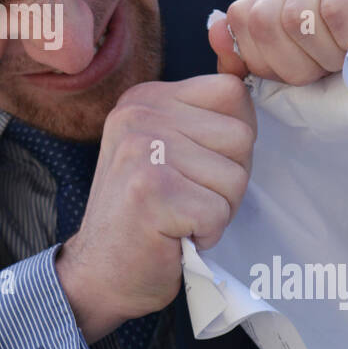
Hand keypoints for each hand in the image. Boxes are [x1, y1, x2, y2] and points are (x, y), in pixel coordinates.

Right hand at [55, 75, 256, 343]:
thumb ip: (203, 117)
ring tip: (179, 217)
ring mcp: (142, 151)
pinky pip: (218, 212)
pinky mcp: (150, 192)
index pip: (231, 92)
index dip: (233, 139)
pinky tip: (173, 235)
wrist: (99, 272)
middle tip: (187, 200)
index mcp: (146, 98)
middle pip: (241, 136)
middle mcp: (139, 115)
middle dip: (228, 179)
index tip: (200, 167)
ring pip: (235, 177)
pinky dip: (206, 234)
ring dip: (218, 209)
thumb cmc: (144, 214)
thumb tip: (247, 76)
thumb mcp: (168, 147)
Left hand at [207, 0, 347, 125]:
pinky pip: (332, 10)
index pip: (241, 19)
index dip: (268, 62)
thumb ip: (253, 58)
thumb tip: (211, 31)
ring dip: (331, 56)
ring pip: (296, 17)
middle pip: (264, 20)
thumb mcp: (303, 73)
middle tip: (337, 69)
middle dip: (298, 64)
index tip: (308, 75)